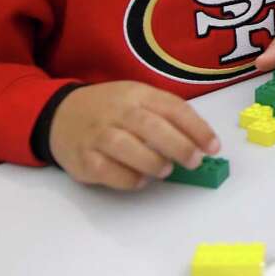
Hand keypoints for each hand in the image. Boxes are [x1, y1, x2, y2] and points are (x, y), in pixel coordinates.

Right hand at [49, 81, 220, 190]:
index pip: (172, 108)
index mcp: (138, 94)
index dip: (197, 128)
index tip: (214, 147)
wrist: (60, 114)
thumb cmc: (111, 109)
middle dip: (179, 145)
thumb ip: (166, 117)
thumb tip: (200, 143)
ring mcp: (97, 134)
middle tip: (195, 161)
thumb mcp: (138, 100)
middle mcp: (117, 111)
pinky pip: (107, 171)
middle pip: (151, 126)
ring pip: (127, 147)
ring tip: (166, 170)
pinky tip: (140, 181)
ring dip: (152, 162)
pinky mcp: (83, 158)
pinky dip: (127, 178)